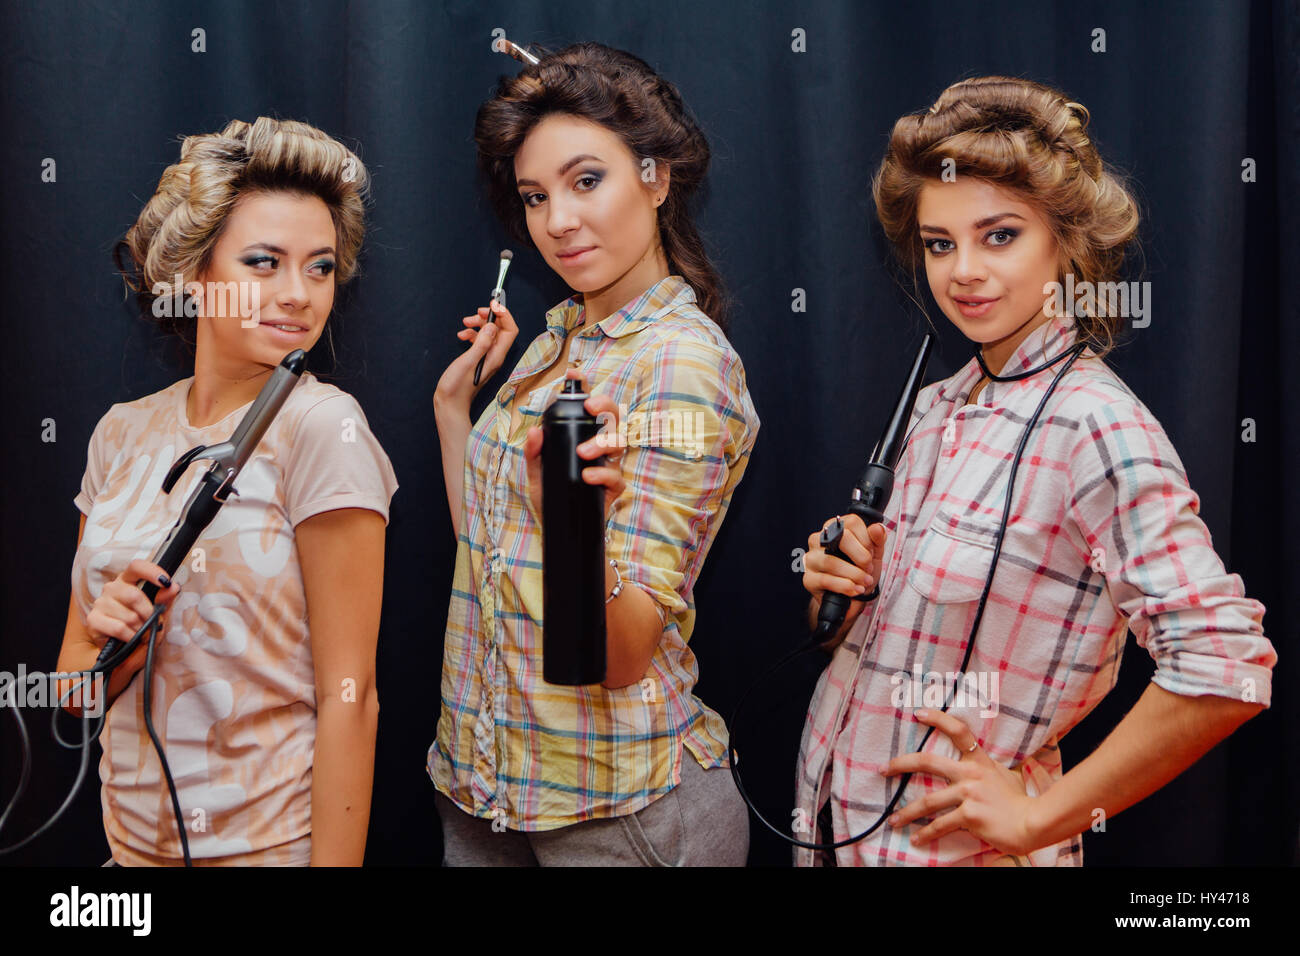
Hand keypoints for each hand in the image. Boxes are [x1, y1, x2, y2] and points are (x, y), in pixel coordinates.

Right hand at [85, 559, 181, 672]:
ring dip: (141, 629)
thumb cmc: (142, 627)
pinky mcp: (93, 620)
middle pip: (134, 595)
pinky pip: (119, 628)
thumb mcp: (159, 612)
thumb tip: (173, 587)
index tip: (165, 582)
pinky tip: (131, 639)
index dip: (151, 572)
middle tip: (152, 624)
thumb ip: (165, 599)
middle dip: (148, 614)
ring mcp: (100, 603)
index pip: (136, 567)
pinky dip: (131, 636)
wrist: (127, 653)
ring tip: (141, 634)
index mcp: (128, 580)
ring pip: (129, 616)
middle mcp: (112, 588)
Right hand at [433, 299, 519, 412]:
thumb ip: (481, 343)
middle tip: (475, 313)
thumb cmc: (458, 386)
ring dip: (478, 324)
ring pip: (489, 333)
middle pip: (500, 329)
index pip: (510, 330)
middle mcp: (495, 356)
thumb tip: (492, 326)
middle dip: (489, 317)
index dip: (504, 315)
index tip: (492, 305)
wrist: (450, 403)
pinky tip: (462, 336)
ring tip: (464, 324)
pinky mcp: (478, 359)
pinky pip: (480, 341)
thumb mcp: (468, 361)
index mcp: (496, 356)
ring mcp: (487, 357)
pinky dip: (472, 334)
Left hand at [523, 369, 626, 522]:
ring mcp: (608, 466)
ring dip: (603, 442)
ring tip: (584, 452)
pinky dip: (602, 474)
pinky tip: (588, 476)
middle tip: (590, 408)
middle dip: (606, 405)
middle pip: (613, 417)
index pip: (588, 407)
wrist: (557, 529)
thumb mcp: (536, 473)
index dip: (585, 387)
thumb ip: (534, 453)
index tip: (575, 375)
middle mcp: (599, 447)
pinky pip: (616, 476)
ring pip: (619, 442)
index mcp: (581, 437)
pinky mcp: (613, 488)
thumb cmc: (550, 496)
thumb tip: (535, 432)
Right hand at [802, 514, 885, 649]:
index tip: (871, 553)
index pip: (852, 522)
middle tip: (868, 568)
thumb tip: (877, 528)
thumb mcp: (874, 555)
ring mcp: (811, 559)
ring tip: (864, 582)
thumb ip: (877, 540)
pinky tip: (854, 589)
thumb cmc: (860, 571)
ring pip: (831, 561)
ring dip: (854, 574)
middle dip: (861, 556)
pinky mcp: (809, 579)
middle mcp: (819, 540)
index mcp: (836, 529)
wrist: (852, 599)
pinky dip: (845, 586)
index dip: (866, 539)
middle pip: (841, 538)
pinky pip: (826, 580)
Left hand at [881, 708, 1038, 857]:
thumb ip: (986, 770)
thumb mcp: (1004, 776)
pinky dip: (926, 833)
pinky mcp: (969, 815)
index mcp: (979, 760)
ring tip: (893, 820)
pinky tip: (916, 838)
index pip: (958, 731)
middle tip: (883, 770)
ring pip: (927, 801)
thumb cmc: (1020, 802)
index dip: (937, 719)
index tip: (918, 713)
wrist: (1034, 822)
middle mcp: (970, 773)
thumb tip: (977, 770)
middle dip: (900, 765)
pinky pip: (940, 824)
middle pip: (927, 761)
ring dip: (907, 813)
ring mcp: (968, 793)